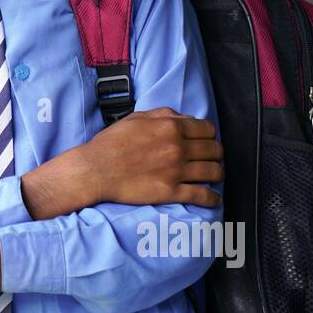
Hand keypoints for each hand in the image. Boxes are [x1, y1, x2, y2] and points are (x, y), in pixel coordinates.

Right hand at [76, 106, 223, 207]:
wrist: (95, 170)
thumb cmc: (111, 144)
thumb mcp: (136, 118)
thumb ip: (162, 114)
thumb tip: (183, 118)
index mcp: (170, 127)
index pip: (208, 129)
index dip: (209, 135)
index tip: (205, 141)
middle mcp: (177, 148)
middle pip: (214, 150)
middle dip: (215, 154)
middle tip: (210, 158)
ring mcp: (176, 171)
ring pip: (213, 172)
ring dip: (216, 174)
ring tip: (212, 176)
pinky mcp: (170, 192)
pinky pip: (202, 196)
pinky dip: (212, 198)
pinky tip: (212, 198)